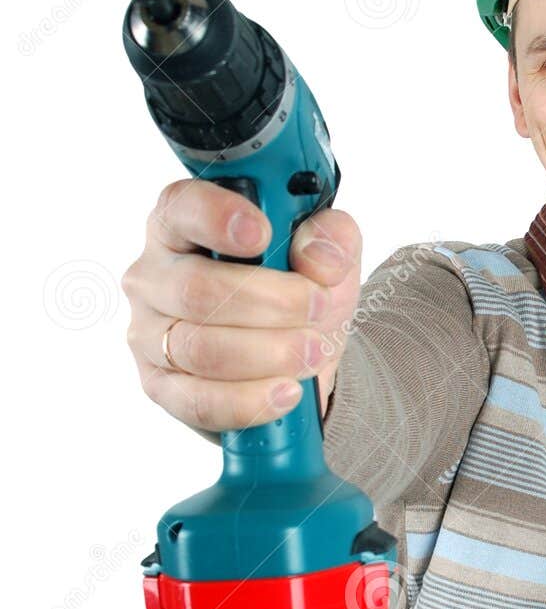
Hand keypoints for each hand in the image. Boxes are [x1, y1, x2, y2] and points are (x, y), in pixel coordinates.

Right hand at [122, 178, 360, 434]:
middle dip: (270, 302)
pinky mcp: (161, 388)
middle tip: (318, 307)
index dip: (217, 217)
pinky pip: (199, 401)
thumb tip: (321, 257)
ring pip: (199, 348)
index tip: (262, 233)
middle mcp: (154, 276)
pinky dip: (251, 400)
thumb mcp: (328, 258)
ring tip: (313, 351)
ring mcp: (150, 335)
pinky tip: (288, 391)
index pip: (182, 207)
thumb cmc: (297, 295)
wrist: (298, 362)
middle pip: (196, 289)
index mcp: (182, 225)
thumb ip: (332, 239)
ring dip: (268, 353)